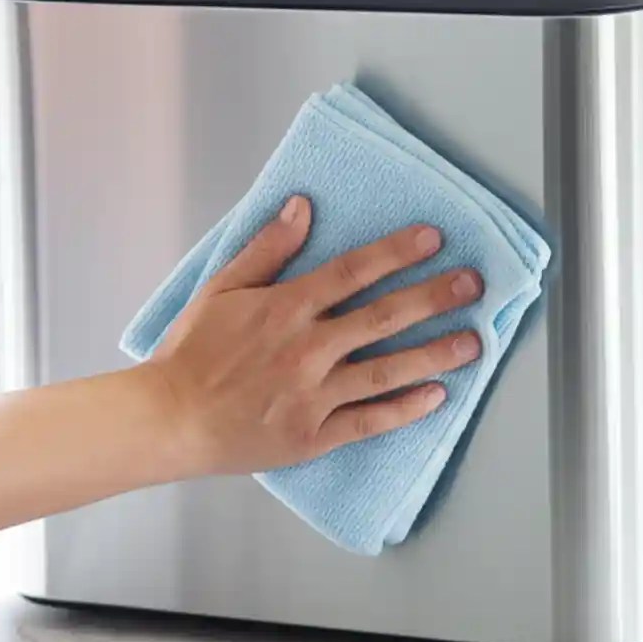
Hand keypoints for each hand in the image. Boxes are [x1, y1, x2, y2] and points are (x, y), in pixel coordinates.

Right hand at [146, 195, 483, 474]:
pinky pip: (369, 420)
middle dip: (434, 298)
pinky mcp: (315, 434)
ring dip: (434, 354)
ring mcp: (314, 394)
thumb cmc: (191, 354)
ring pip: (387, 370)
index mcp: (286, 309)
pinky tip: (438, 396)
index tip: (433, 239)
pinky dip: (405, 409)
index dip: (395, 253)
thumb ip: (266, 250)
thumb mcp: (220, 290)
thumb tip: (301, 207)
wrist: (169, 419)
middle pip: (383, 318)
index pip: (352, 272)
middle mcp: (307, 349)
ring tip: (473, 342)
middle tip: (473, 286)